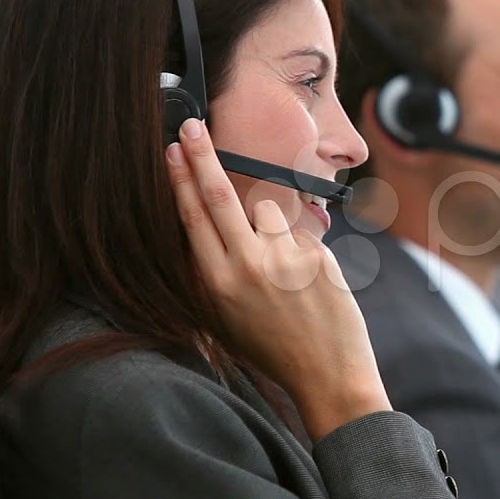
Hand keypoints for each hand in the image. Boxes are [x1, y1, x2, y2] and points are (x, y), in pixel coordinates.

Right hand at [166, 118, 390, 439]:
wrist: (328, 373)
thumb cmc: (273, 347)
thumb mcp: (224, 318)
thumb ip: (209, 273)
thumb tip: (198, 225)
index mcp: (216, 283)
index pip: (193, 217)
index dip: (181, 180)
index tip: (171, 150)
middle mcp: (246, 266)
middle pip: (219, 195)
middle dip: (202, 155)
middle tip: (192, 125)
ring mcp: (284, 258)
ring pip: (267, 211)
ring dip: (270, 226)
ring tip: (283, 273)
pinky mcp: (318, 255)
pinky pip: (301, 232)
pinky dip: (301, 248)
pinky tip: (309, 284)